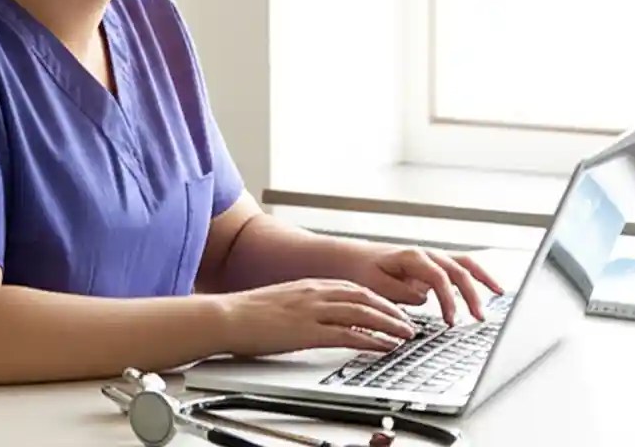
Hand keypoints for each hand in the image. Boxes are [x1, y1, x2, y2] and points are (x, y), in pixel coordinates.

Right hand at [216, 279, 417, 356]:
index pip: (354, 288)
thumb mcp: (282, 302)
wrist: (226, 316)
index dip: (378, 299)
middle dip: (391, 311)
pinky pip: (347, 335)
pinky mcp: (307, 331)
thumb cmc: (247, 313)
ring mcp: (312, 311)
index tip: (392, 309)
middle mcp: (315, 293)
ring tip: (404, 336)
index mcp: (310, 285)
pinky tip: (382, 347)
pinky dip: (370, 340)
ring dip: (388, 324)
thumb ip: (303, 306)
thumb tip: (317, 317)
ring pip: (362, 313)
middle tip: (408, 324)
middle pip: (365, 297)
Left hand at [354, 246, 504, 324]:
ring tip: (499, 295)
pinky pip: (460, 267)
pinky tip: (491, 287)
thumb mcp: (376, 285)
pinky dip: (477, 276)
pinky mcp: (433, 265)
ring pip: (464, 265)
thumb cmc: (362, 271)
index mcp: (412, 257)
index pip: (439, 277)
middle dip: (470, 294)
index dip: (448, 299)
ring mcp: (431, 257)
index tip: (451, 321)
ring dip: (481, 281)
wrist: (352, 259)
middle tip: (478, 317)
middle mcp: (425, 253)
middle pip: (457, 270)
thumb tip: (425, 300)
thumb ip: (401, 293)